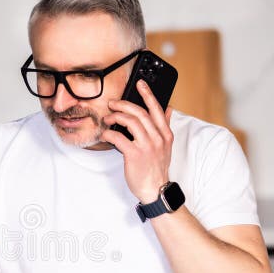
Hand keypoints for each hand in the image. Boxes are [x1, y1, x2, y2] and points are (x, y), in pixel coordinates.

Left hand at [101, 79, 174, 203]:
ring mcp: (147, 146)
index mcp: (165, 134)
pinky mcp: (134, 155)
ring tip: (107, 118)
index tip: (140, 83)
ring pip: (130, 122)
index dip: (148, 94)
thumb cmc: (156, 168)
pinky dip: (109, 133)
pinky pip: (119, 137)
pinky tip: (105, 134)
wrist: (155, 189)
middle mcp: (158, 138)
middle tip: (113, 103)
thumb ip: (165, 126)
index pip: (157, 109)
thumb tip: (168, 108)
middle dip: (124, 104)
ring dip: (116, 117)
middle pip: (140, 113)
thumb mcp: (166, 146)